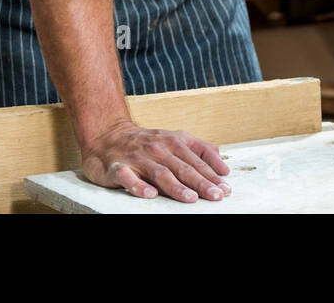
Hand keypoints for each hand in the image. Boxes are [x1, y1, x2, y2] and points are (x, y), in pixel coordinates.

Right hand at [79, 121, 232, 202]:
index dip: (212, 175)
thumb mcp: (175, 139)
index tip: (225, 189)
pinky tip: (149, 194)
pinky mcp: (118, 168)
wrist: (108, 135)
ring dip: (176, 186)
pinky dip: (139, 186)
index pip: (196, 160)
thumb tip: (223, 166)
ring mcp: (137, 158)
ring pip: (159, 173)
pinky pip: (128, 178)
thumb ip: (199, 150)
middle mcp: (157, 149)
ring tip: (190, 198)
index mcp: (173, 142)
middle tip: (216, 196)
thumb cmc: (146, 143)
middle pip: (182, 168)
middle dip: (201, 183)